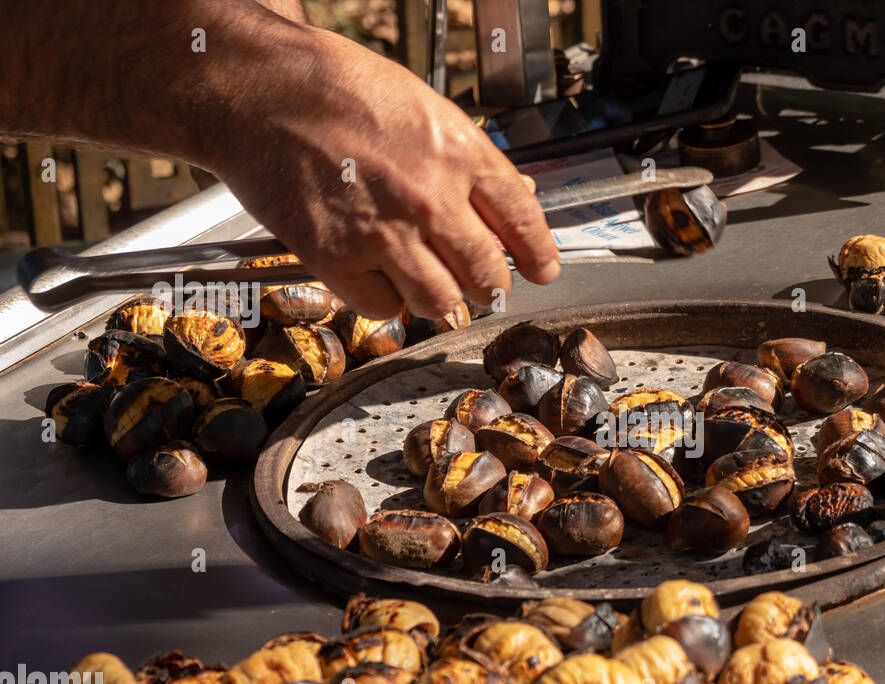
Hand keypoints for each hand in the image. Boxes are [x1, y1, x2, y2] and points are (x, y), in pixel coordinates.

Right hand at [203, 25, 558, 318]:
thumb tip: (513, 198)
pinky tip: (375, 275)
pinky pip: (383, 308)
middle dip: (489, 287)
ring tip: (427, 284)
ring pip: (441, 302)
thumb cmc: (335, 89)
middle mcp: (430, 199)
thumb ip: (468, 161)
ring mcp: (385, 233)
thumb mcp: (423, 109)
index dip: (539, 255)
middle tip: (480, 287)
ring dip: (439, 299)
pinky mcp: (337, 258)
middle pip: (488, 274)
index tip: (542, 271)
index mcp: (459, 154)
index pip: (523, 222)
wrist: (258, 89)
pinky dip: (384, 301)